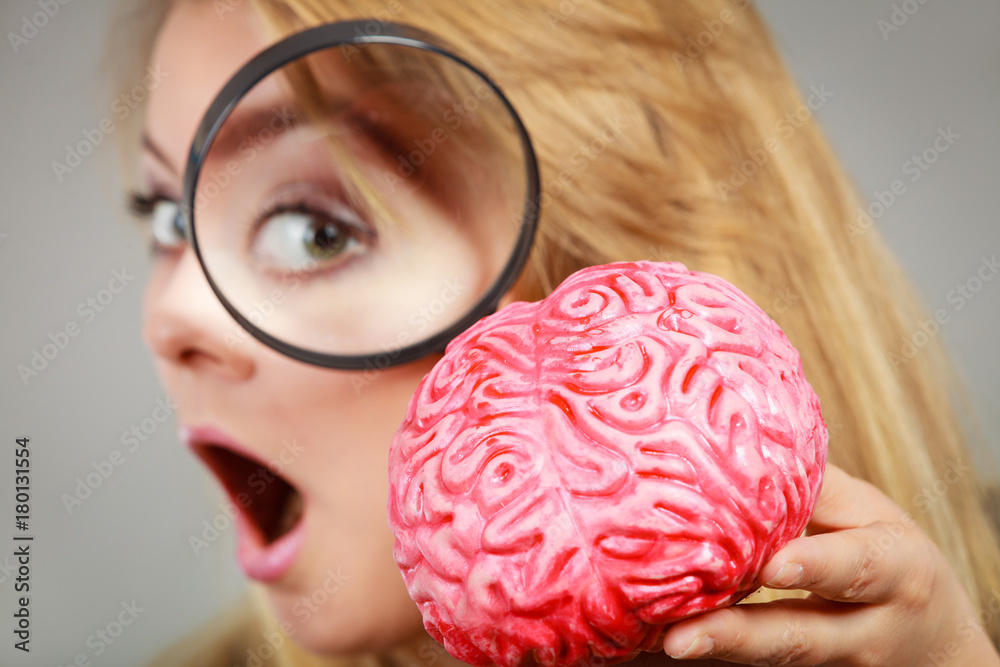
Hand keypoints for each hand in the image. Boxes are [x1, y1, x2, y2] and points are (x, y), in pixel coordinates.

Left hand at [657, 464, 999, 665]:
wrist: (935, 645)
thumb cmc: (890, 560)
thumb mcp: (867, 516)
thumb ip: (813, 487)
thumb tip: (740, 434)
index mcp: (894, 570)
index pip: (857, 566)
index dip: (816, 565)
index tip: (773, 567)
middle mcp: (866, 627)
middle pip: (799, 636)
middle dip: (739, 636)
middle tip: (680, 637)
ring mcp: (837, 662)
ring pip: (775, 657)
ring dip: (717, 649)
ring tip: (666, 641)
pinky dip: (715, 655)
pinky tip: (663, 639)